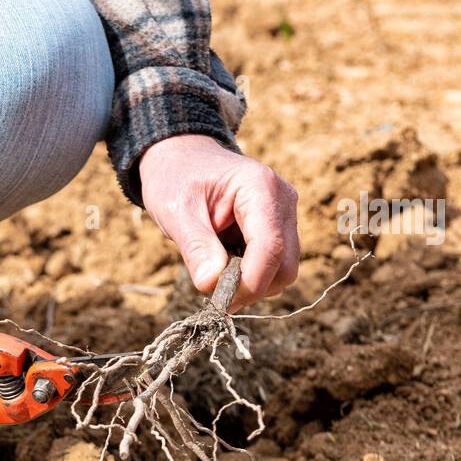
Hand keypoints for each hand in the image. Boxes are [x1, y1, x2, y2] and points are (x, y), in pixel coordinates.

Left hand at [138, 135, 298, 308]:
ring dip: (251, 284)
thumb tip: (211, 286)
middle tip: (213, 294)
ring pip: (283, 270)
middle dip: (252, 288)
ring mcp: (285, 215)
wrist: (182, 159)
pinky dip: (251, 276)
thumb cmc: (176, 178)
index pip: (270, 248)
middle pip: (286, 266)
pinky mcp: (279, 228)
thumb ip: (196, 247)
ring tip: (215, 272)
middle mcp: (283, 200)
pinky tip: (225, 264)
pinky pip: (275, 265)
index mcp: (260, 187)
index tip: (219, 301)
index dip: (249, 283)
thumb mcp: (175, 211)